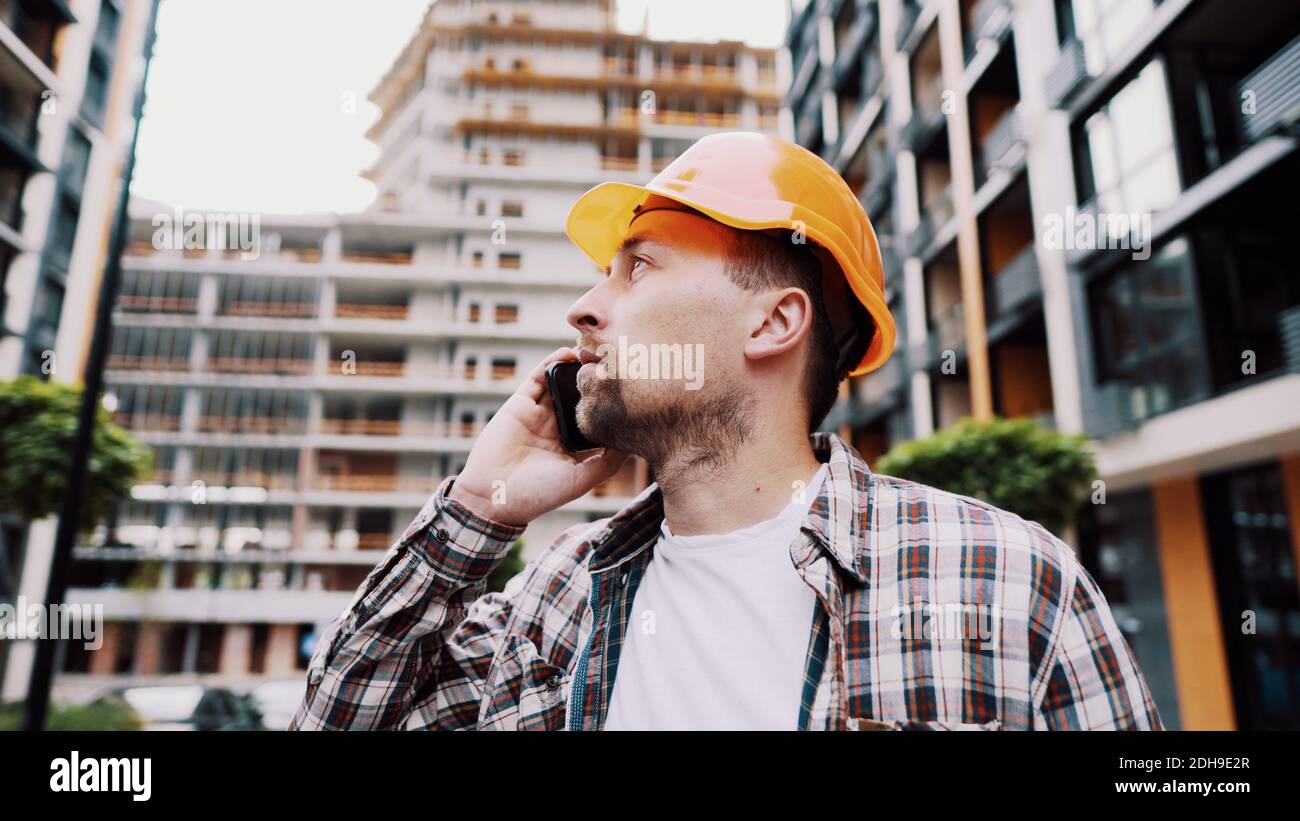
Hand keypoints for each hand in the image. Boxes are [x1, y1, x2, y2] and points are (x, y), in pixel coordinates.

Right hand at [448, 346, 628, 526]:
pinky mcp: (520, 405)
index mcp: (572, 447)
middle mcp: (556, 429)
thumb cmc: (538, 494)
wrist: (493, 496)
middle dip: (595, 381)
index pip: (595, 420)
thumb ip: (606, 462)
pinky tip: (568, 353)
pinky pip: (538, 379)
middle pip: (580, 398)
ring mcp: (538, 415)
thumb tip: (632, 443)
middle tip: (616, 362)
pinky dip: (551, 364)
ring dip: (575, 368)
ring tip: (595, 352)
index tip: (631, 389)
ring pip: (560, 384)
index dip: (610, 405)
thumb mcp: (580, 481)